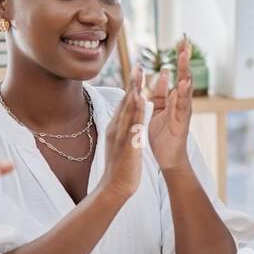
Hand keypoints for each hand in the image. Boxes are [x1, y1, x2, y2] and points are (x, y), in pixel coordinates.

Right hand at [100, 65, 146, 201]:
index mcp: (116, 128)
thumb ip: (122, 131)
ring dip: (133, 91)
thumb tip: (124, 122)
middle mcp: (116, 128)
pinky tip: (140, 98)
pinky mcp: (128, 144)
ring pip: (127, 109)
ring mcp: (121, 135)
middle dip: (132, 84)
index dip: (130, 88)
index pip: (124, 105)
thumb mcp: (120, 145)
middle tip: (139, 65)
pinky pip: (132, 123)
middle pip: (125, 102)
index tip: (136, 73)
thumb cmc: (119, 168)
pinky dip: (135, 110)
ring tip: (140, 75)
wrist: (113, 188)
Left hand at [147, 36, 192, 171]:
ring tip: (184, 56)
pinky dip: (183, 93)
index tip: (179, 42)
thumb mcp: (159, 110)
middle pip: (183, 77)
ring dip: (185, 71)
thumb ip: (161, 94)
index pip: (176, 75)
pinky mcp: (182, 122)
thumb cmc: (163, 137)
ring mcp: (183, 112)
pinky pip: (183, 106)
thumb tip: (163, 75)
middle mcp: (181, 104)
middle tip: (184, 41)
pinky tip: (184, 82)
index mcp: (173, 100)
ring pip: (185, 88)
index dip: (177, 60)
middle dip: (184, 60)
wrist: (169, 160)